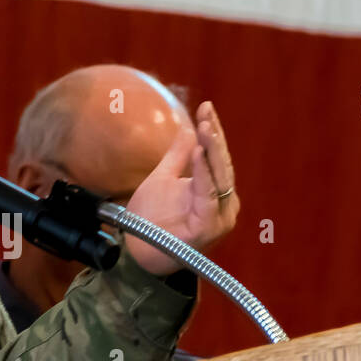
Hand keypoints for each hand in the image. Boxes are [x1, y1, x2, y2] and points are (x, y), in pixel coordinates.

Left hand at [123, 101, 238, 275]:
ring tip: (205, 128)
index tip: (206, 107)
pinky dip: (203, 174)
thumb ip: (177, 157)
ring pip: (219, 178)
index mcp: (216, 193)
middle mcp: (223, 205)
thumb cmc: (151, 220)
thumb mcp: (162, 180)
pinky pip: (207, 196)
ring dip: (211, 152)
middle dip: (214, 137)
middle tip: (207, 114)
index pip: (217, 157)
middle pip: (221, 165)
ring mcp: (219, 219)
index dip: (213, 132)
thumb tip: (189, 128)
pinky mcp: (208, 229)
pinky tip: (197, 153)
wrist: (137, 253)